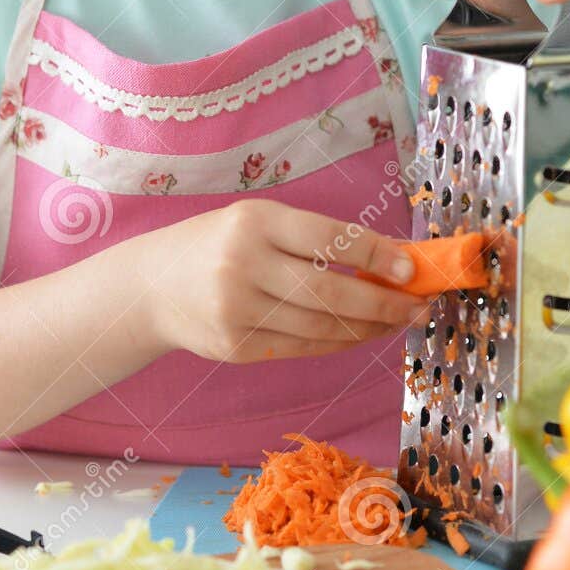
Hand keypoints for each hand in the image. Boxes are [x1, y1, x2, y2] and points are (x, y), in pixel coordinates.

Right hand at [138, 199, 426, 364]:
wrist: (151, 286)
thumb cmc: (219, 245)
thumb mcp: (257, 222)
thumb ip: (314, 239)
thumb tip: (389, 263)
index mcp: (254, 222)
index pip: (329, 239)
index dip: (377, 255)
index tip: (411, 268)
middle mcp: (243, 265)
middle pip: (331, 294)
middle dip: (384, 304)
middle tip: (418, 307)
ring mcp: (237, 310)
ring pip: (321, 328)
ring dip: (369, 328)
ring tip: (396, 321)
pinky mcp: (236, 347)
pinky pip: (302, 348)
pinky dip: (339, 343)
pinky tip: (360, 334)